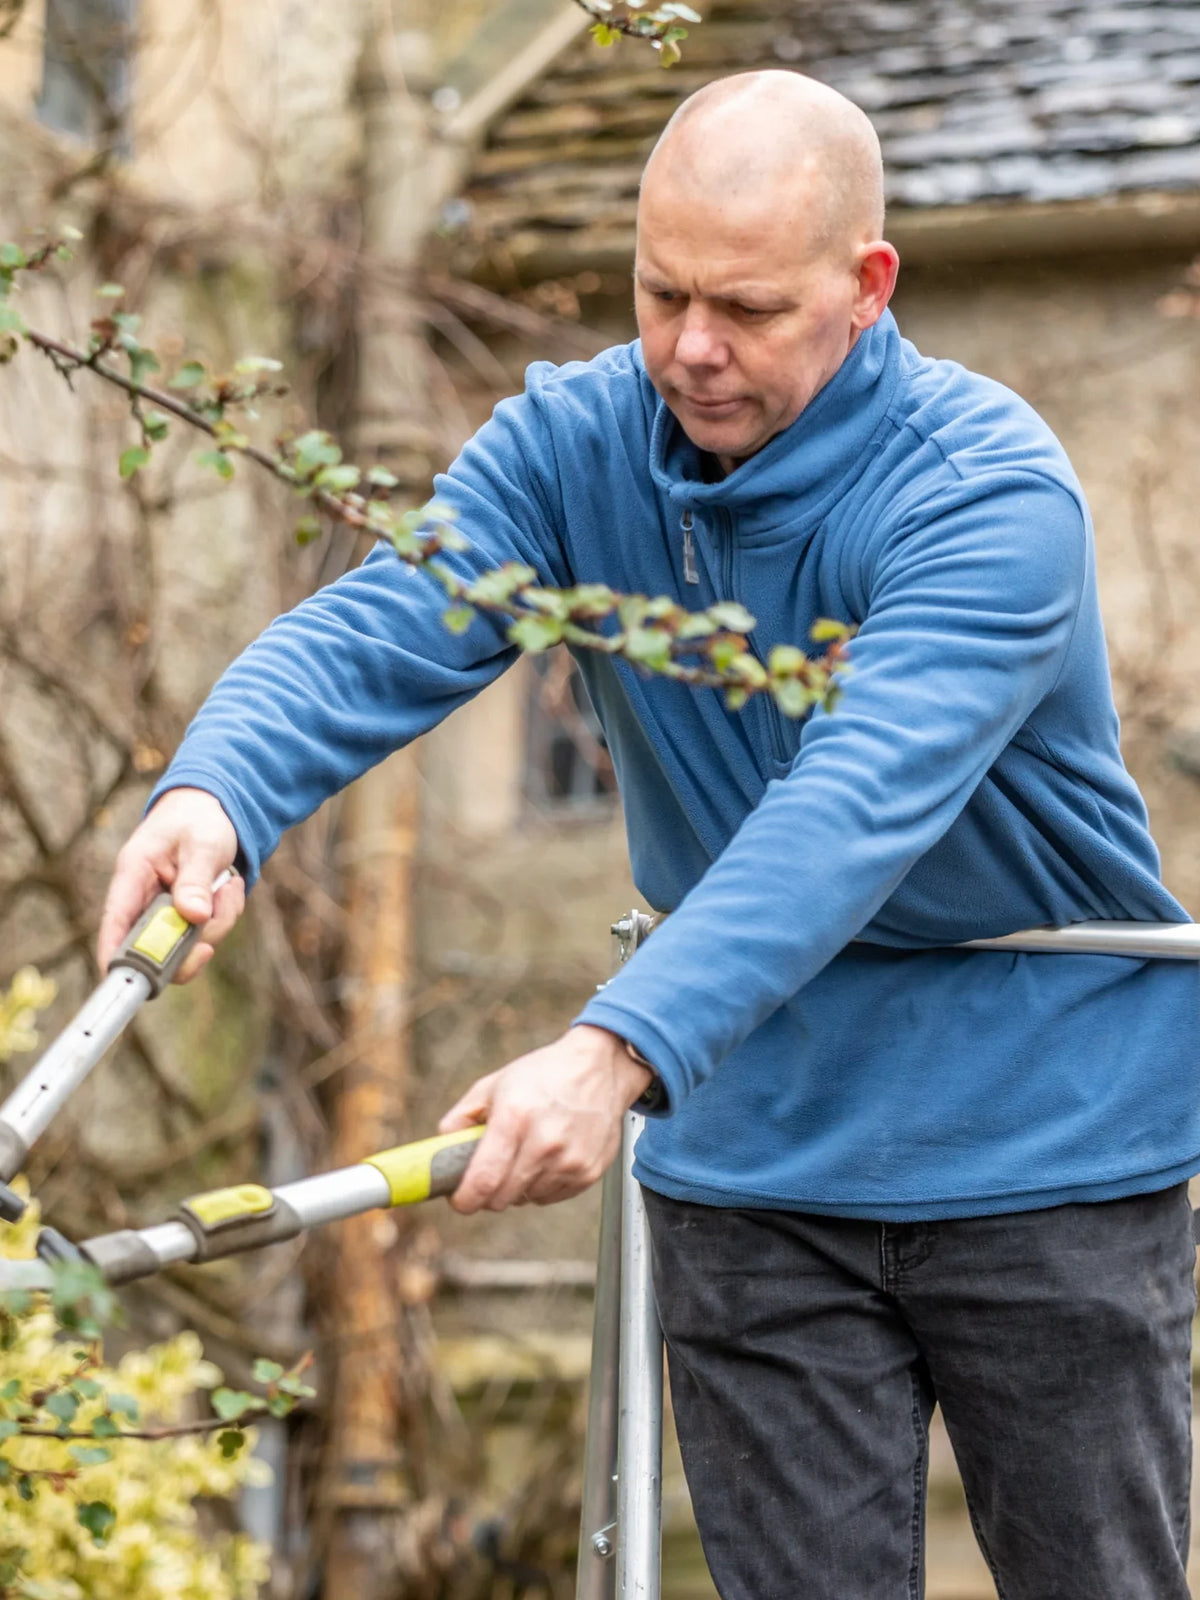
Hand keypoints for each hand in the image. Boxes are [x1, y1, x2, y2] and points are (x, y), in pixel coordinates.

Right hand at [97, 788, 243, 982]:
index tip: (125, 981)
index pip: (116, 921)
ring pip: (189, 944)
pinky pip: (208, 934)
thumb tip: (193, 917)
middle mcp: (144, 900)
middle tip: (215, 914)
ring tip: (228, 883)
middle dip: (192, 940)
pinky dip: (226, 914)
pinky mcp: (187, 918)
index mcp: (133, 875)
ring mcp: (166, 912)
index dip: (115, 955)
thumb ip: (195, 879)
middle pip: (155, 947)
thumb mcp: (202, 843)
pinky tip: (229, 886)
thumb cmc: (199, 820)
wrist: (215, 809)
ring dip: (218, 920)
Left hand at [438, 1024, 652, 1212]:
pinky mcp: (588, 1172)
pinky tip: (548, 1156)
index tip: (459, 1199)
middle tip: (490, 1171)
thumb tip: (440, 1150)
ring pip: (526, 1199)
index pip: (482, 1182)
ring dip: (518, 1186)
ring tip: (526, 1153)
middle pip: (501, 1198)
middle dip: (488, 1191)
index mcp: (514, 1119)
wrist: (601, 1068)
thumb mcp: (494, 1085)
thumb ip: (460, 1118)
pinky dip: (542, 1185)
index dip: (464, 1199)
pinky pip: (551, 1197)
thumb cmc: (545, 1074)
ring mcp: (569, 1161)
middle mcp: (544, 1143)